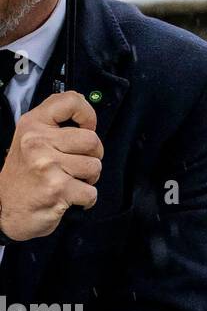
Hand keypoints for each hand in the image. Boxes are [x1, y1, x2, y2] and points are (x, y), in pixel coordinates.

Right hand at [0, 91, 103, 240]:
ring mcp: (47, 165)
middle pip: (91, 140)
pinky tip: (70, 197)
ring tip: (71, 181)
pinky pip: (91, 192)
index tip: (86, 127)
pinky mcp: (57, 188)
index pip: (70, 101)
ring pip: (94, 166)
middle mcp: (38, 142)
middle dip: (93, 155)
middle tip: (79, 164)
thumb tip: (84, 107)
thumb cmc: (23, 176)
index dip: (88, 114)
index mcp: (33, 125)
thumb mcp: (30, 139)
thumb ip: (54, 123)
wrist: (6, 208)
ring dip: (89, 179)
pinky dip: (87, 199)